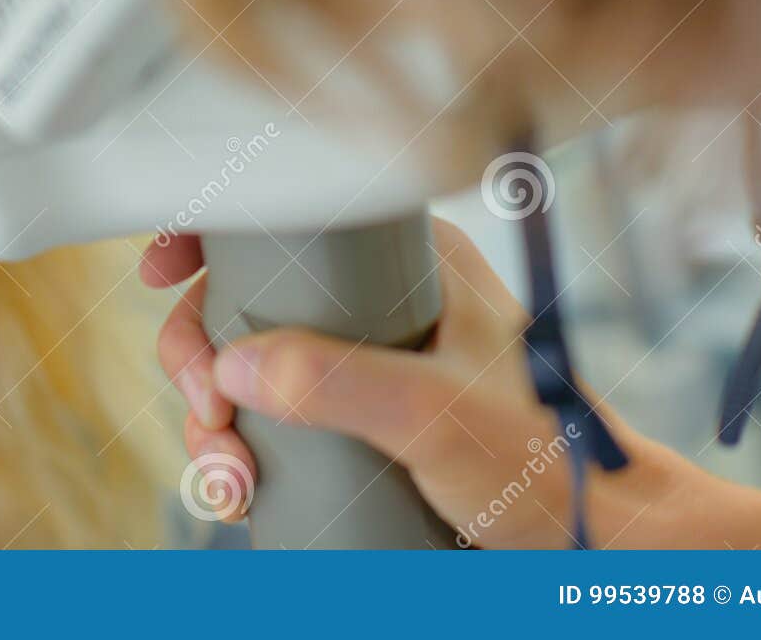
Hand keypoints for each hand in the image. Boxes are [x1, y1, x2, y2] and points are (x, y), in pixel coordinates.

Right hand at [145, 218, 707, 547]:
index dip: (210, 236)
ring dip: (214, 416)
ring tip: (228, 473)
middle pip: (247, 300)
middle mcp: (379, 299)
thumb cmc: (546, 462)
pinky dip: (240, 446)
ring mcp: (366, 358)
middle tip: (207, 415)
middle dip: (203, 358)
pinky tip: (241, 483)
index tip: (162, 273)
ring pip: (251, 365)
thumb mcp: (436, 415)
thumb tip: (234, 368)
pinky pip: (274, 413)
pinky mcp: (360, 415)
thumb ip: (338, 382)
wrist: (598, 542)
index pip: (290, 218)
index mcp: (406, 260)